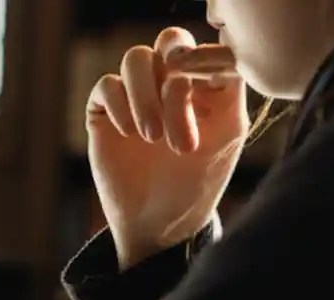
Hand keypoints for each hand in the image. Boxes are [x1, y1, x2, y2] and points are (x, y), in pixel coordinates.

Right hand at [86, 27, 248, 270]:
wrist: (158, 223)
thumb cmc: (198, 182)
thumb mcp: (227, 133)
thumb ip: (228, 87)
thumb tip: (210, 51)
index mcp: (202, 85)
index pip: (202, 48)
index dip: (199, 60)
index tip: (198, 89)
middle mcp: (168, 84)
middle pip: (167, 42)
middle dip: (171, 66)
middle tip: (176, 93)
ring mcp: (135, 97)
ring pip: (134, 58)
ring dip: (145, 92)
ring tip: (152, 135)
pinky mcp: (105, 112)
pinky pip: (106, 86)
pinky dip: (120, 105)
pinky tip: (131, 135)